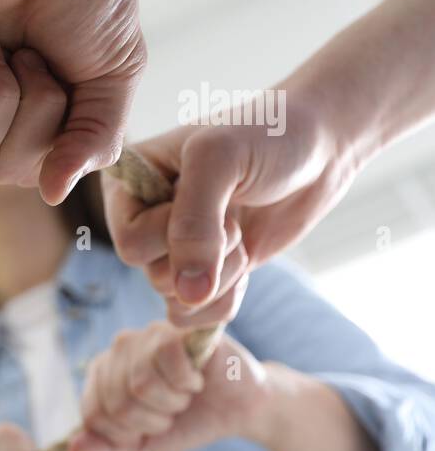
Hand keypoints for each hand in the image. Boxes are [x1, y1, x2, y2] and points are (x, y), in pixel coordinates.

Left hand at [70, 323, 270, 450]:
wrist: (240, 408)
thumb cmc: (189, 421)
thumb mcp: (144, 445)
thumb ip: (108, 449)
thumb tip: (75, 448)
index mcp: (102, 374)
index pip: (93, 415)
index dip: (126, 435)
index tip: (151, 429)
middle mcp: (117, 348)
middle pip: (117, 403)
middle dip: (153, 422)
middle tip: (174, 410)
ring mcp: (145, 334)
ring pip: (140, 385)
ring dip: (172, 403)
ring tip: (186, 394)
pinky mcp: (176, 328)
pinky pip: (167, 363)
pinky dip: (188, 382)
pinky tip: (197, 377)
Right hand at [105, 109, 354, 327]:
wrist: (320, 147)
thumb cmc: (267, 136)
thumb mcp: (220, 158)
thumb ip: (195, 222)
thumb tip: (188, 294)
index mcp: (129, 184)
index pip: (130, 242)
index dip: (175, 234)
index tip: (215, 199)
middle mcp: (142, 219)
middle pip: (152, 274)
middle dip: (207, 254)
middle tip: (235, 215)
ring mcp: (171, 249)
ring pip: (174, 299)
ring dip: (221, 276)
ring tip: (242, 232)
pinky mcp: (202, 273)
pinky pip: (193, 314)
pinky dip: (224, 300)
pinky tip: (246, 262)